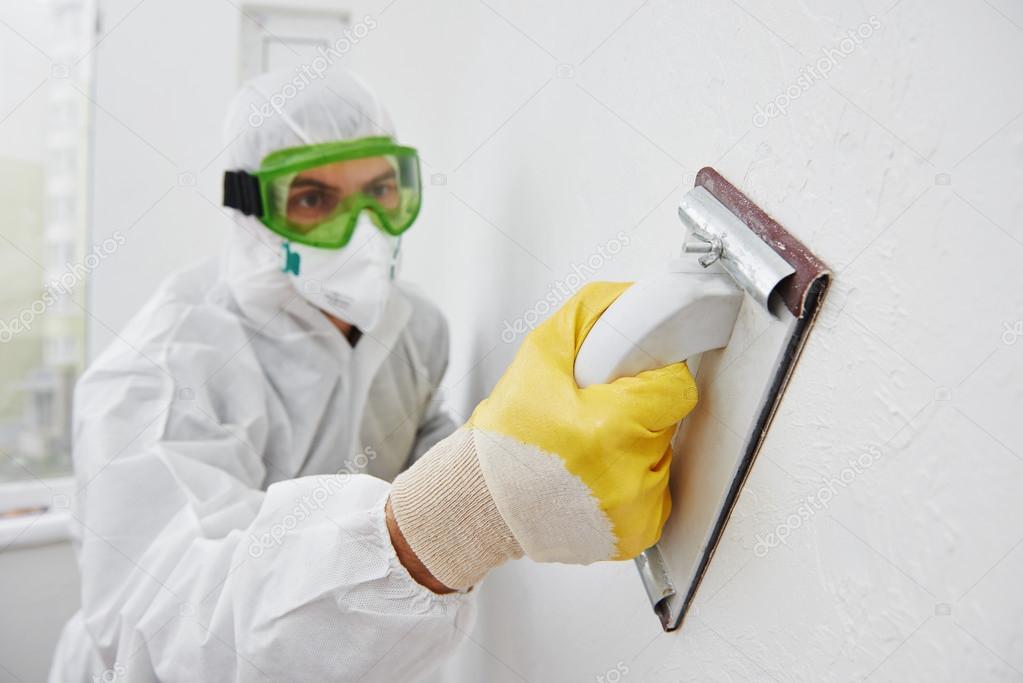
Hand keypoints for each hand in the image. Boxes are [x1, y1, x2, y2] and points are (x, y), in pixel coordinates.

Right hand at [390, 282, 697, 588]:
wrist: (479, 503)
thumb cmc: (503, 439)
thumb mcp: (537, 357)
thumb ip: (587, 315)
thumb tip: (629, 296)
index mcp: (610, 428)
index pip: (675, 388)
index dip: (652, 376)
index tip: (631, 380)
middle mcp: (628, 475)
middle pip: (666, 423)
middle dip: (637, 412)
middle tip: (595, 415)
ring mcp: (633, 511)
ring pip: (660, 459)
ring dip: (635, 449)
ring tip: (588, 450)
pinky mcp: (633, 535)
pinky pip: (653, 496)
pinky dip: (630, 485)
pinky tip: (593, 480)